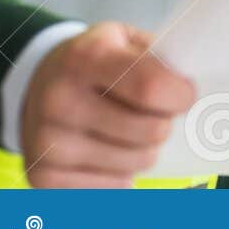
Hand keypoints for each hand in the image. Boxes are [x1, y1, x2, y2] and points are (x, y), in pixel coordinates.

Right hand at [20, 21, 195, 187]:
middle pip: (150, 131)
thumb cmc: (97, 62)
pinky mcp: (43, 179)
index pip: (151, 87)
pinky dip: (122, 174)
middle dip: (164, 123)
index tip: (185, 95)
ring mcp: (47, 144)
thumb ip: (160, 60)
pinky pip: (115, 188)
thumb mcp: (124, 40)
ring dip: (145, 150)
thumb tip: (190, 93)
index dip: (181, 96)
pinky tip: (105, 152)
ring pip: (138, 163)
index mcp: (85, 58)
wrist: (38, 84)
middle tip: (152, 112)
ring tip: (126, 131)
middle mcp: (59, 101)